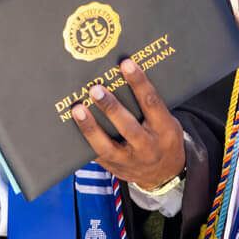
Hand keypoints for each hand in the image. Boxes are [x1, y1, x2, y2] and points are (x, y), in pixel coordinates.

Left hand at [71, 59, 185, 190]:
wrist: (164, 174)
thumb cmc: (162, 138)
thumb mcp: (167, 122)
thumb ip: (149, 105)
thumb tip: (125, 73)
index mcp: (164, 130)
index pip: (152, 103)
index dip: (139, 82)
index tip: (126, 64)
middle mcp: (148, 147)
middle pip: (128, 127)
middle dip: (111, 107)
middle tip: (96, 89)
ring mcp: (130, 161)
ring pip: (108, 146)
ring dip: (91, 127)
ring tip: (78, 109)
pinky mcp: (115, 168)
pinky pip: (97, 156)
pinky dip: (84, 142)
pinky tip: (72, 128)